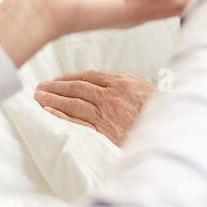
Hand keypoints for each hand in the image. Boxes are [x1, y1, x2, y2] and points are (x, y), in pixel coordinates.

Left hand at [34, 70, 155, 146]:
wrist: (169, 130)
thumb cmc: (158, 111)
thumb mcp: (143, 89)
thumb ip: (123, 84)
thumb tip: (106, 83)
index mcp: (121, 82)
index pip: (89, 76)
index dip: (70, 77)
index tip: (58, 79)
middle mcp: (111, 95)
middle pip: (76, 87)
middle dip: (56, 86)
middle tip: (39, 86)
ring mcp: (106, 113)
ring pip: (73, 103)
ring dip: (52, 99)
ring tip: (38, 97)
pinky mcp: (104, 131)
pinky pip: (78, 122)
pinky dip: (61, 116)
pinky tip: (48, 111)